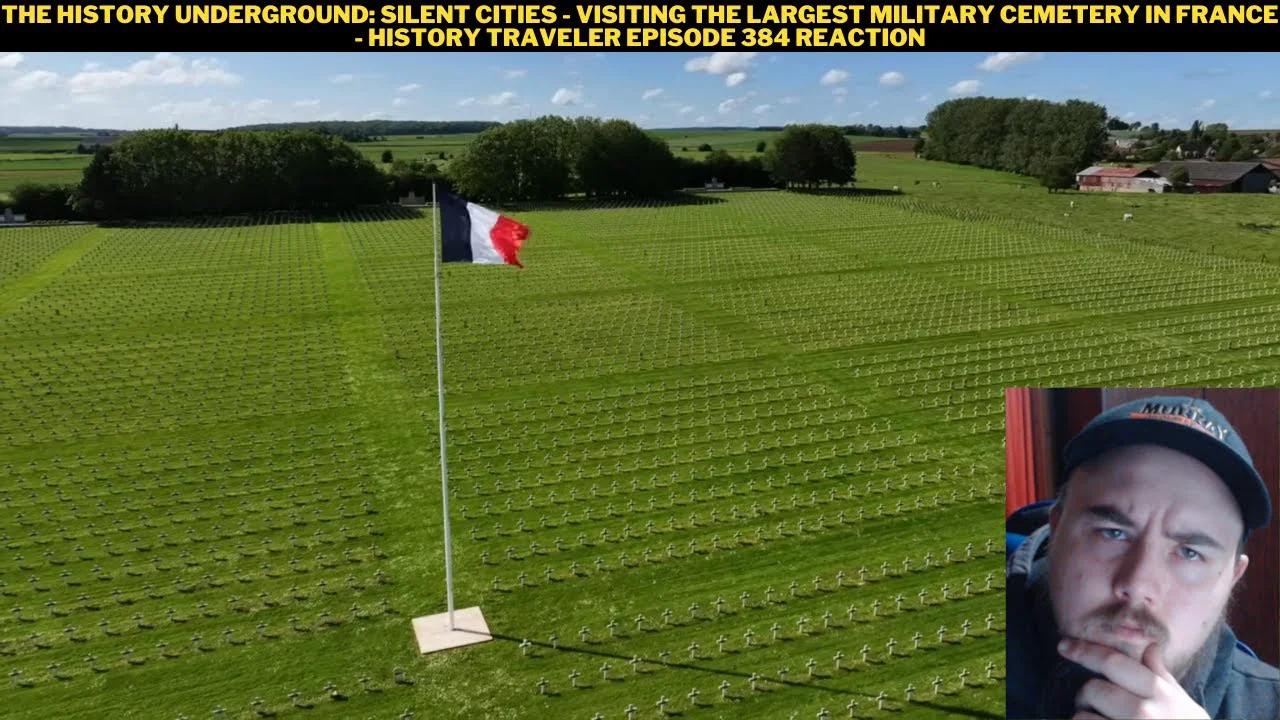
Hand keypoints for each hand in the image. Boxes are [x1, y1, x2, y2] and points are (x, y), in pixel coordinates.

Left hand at [1059, 637, 1209, 718]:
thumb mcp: (1181, 702)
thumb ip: (1160, 674)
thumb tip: (1149, 645)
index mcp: (1158, 693)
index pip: (1113, 663)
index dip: (1084, 651)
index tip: (1064, 646)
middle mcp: (1143, 712)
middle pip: (1093, 689)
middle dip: (1086, 694)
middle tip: (1093, 702)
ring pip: (1082, 717)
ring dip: (1084, 717)